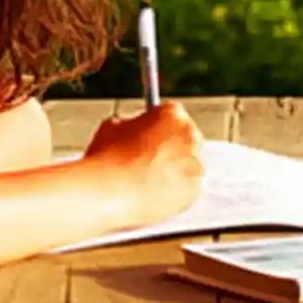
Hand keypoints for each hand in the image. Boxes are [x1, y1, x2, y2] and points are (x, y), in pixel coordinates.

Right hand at [81, 101, 204, 227]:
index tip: (151, 130)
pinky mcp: (194, 188)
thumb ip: (132, 124)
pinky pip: (187, 186)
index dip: (157, 122)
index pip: (171, 112)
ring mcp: (195, 163)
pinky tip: (154, 190)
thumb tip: (136, 132)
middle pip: (185, 136)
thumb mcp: (113, 126)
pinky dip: (175, 189)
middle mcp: (189, 135)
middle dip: (170, 143)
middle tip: (150, 154)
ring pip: (188, 163)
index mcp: (172, 113)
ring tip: (148, 177)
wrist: (108, 190)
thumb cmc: (107, 157)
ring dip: (174, 167)